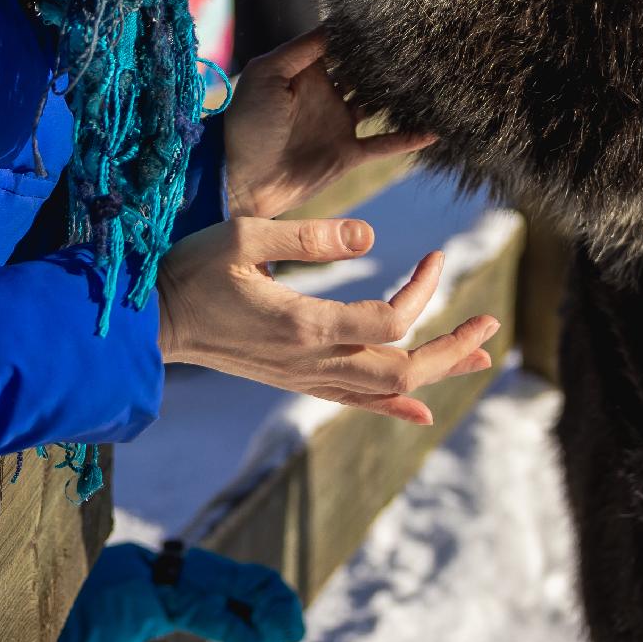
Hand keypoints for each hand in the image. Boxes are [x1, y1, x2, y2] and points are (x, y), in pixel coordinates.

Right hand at [156, 216, 497, 424]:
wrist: (151, 324)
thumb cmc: (191, 270)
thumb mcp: (244, 236)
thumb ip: (308, 237)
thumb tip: (372, 233)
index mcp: (304, 326)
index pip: (389, 321)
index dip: (423, 290)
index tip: (435, 254)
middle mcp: (311, 362)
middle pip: (403, 372)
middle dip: (451, 349)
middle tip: (491, 321)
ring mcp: (304, 377)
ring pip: (386, 391)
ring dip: (436, 373)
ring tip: (479, 355)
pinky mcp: (295, 380)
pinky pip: (356, 402)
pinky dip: (395, 405)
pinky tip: (421, 408)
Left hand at [221, 29, 436, 219]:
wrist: (241, 179)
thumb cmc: (246, 122)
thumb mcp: (266, 73)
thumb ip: (302, 49)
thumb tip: (338, 26)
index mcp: (306, 70)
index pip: (340, 44)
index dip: (362, 32)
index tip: (391, 14)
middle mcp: (327, 93)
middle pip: (365, 71)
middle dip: (388, 59)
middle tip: (421, 41)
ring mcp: (339, 123)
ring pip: (380, 103)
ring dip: (402, 93)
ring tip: (433, 76)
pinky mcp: (348, 153)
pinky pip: (385, 143)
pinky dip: (410, 137)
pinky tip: (435, 128)